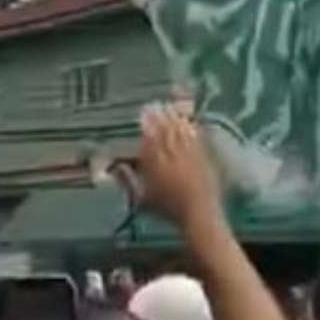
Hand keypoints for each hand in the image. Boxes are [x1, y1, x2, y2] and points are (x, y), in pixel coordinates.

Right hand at [135, 104, 223, 237]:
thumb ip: (127, 181)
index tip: (144, 112)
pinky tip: (189, 123)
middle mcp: (172, 156)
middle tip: (156, 104)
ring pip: (180, 132)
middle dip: (161, 116)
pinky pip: (196, 139)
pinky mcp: (204, 157)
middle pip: (165, 132)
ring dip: (175, 118)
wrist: (198, 215)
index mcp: (156, 164)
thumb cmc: (168, 210)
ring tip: (170, 107)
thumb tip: (115, 167)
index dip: (147, 124)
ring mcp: (189, 155)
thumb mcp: (142, 198)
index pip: (150, 139)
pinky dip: (191, 129)